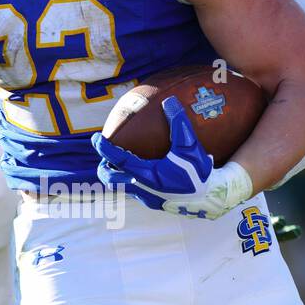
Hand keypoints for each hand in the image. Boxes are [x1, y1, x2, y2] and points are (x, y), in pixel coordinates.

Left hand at [92, 95, 252, 220]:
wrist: (209, 199)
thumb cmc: (198, 172)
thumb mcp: (190, 146)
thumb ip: (179, 123)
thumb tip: (169, 101)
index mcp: (148, 174)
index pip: (119, 160)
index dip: (105, 149)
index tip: (95, 138)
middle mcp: (143, 189)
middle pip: (112, 181)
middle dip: (104, 169)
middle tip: (104, 157)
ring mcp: (147, 198)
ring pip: (123, 188)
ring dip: (117, 176)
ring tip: (118, 164)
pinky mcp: (153, 203)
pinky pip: (135, 192)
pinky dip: (131, 181)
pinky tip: (140, 172)